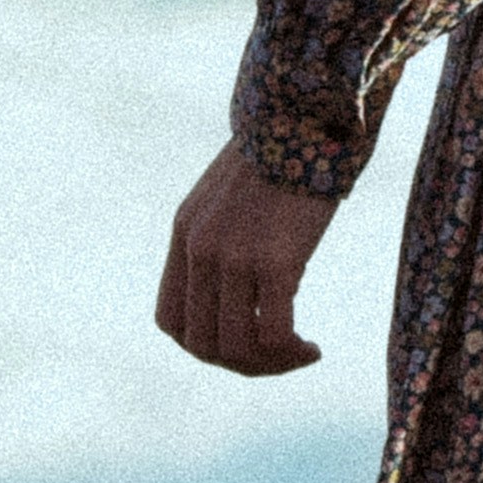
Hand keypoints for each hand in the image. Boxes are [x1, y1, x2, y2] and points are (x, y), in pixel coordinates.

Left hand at [158, 142, 336, 376]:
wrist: (306, 116)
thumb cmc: (284, 154)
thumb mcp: (233, 198)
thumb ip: (226, 240)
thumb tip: (252, 291)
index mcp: (184, 234)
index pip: (170, 321)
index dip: (203, 346)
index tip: (244, 344)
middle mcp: (199, 250)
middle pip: (201, 344)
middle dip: (240, 364)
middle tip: (279, 358)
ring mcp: (233, 257)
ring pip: (235, 348)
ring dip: (269, 366)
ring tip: (301, 354)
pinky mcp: (274, 260)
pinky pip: (272, 333)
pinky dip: (290, 354)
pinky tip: (312, 348)